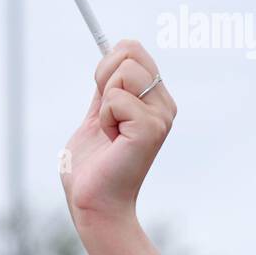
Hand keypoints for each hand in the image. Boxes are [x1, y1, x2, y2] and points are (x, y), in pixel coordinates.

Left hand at [60, 38, 176, 228]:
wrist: (93, 205)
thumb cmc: (92, 169)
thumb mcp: (96, 119)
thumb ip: (106, 92)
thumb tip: (110, 56)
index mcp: (153, 101)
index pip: (131, 49)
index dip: (106, 68)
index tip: (102, 99)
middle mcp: (163, 105)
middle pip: (129, 51)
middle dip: (104, 79)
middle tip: (105, 118)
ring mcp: (160, 116)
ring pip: (123, 71)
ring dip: (104, 103)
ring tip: (110, 133)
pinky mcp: (151, 128)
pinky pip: (115, 98)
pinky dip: (104, 119)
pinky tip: (112, 142)